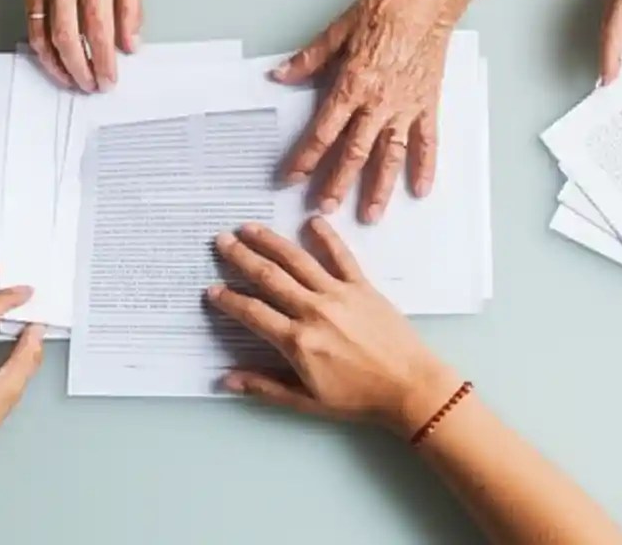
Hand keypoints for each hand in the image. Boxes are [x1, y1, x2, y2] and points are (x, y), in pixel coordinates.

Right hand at [24, 0, 141, 92]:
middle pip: (69, 38)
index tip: (111, 79)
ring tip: (75, 83)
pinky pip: (33, 26)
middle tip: (94, 87)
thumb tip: (130, 44)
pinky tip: (54, 63)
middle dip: (82, 70)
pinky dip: (42, 51)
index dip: (104, 60)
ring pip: (47, 37)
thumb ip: (131, 8)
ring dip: (60, 66)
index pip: (99, 29)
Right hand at [208, 217, 459, 436]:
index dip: (228, 300)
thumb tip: (225, 379)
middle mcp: (314, 311)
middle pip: (269, 278)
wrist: (409, 386)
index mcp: (298, 341)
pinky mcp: (363, 287)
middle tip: (221, 241)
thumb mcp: (307, 401)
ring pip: (298, 260)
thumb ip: (265, 386)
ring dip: (271, 241)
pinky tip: (312, 220)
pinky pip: (342, 256)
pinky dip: (326, 236)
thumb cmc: (359, 398)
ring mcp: (339, 295)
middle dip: (241, 258)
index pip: (252, 313)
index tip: (212, 289)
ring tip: (249, 227)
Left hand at [273, 0, 450, 223]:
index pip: (323, 131)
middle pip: (354, 153)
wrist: (426, 1)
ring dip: (379, 188)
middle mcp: (379, 103)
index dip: (305, 157)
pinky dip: (425, 167)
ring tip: (371, 214)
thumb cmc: (384, 11)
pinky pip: (427, 142)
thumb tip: (281, 74)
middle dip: (337, 184)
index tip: (292, 178)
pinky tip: (421, 189)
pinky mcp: (428, 106)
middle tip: (324, 209)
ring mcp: (406, 108)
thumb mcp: (339, 30)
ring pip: (389, 156)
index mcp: (352, 85)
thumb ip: (310, 59)